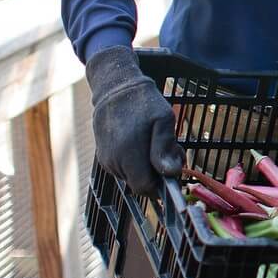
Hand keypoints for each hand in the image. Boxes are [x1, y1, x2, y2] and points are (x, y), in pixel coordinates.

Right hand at [86, 45, 183, 195]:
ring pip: (133, 177)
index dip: (161, 185)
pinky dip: (137, 162)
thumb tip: (170, 174)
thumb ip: (165, 148)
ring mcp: (107, 160)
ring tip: (155, 143)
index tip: (172, 170)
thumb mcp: (163, 120)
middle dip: (157, 174)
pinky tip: (143, 144)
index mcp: (128, 155)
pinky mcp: (104, 157)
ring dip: (147, 167)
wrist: (115, 89)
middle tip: (169, 151)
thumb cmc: (143, 103)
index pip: (145, 188)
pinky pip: (125, 169)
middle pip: (140, 183)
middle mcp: (114, 162)